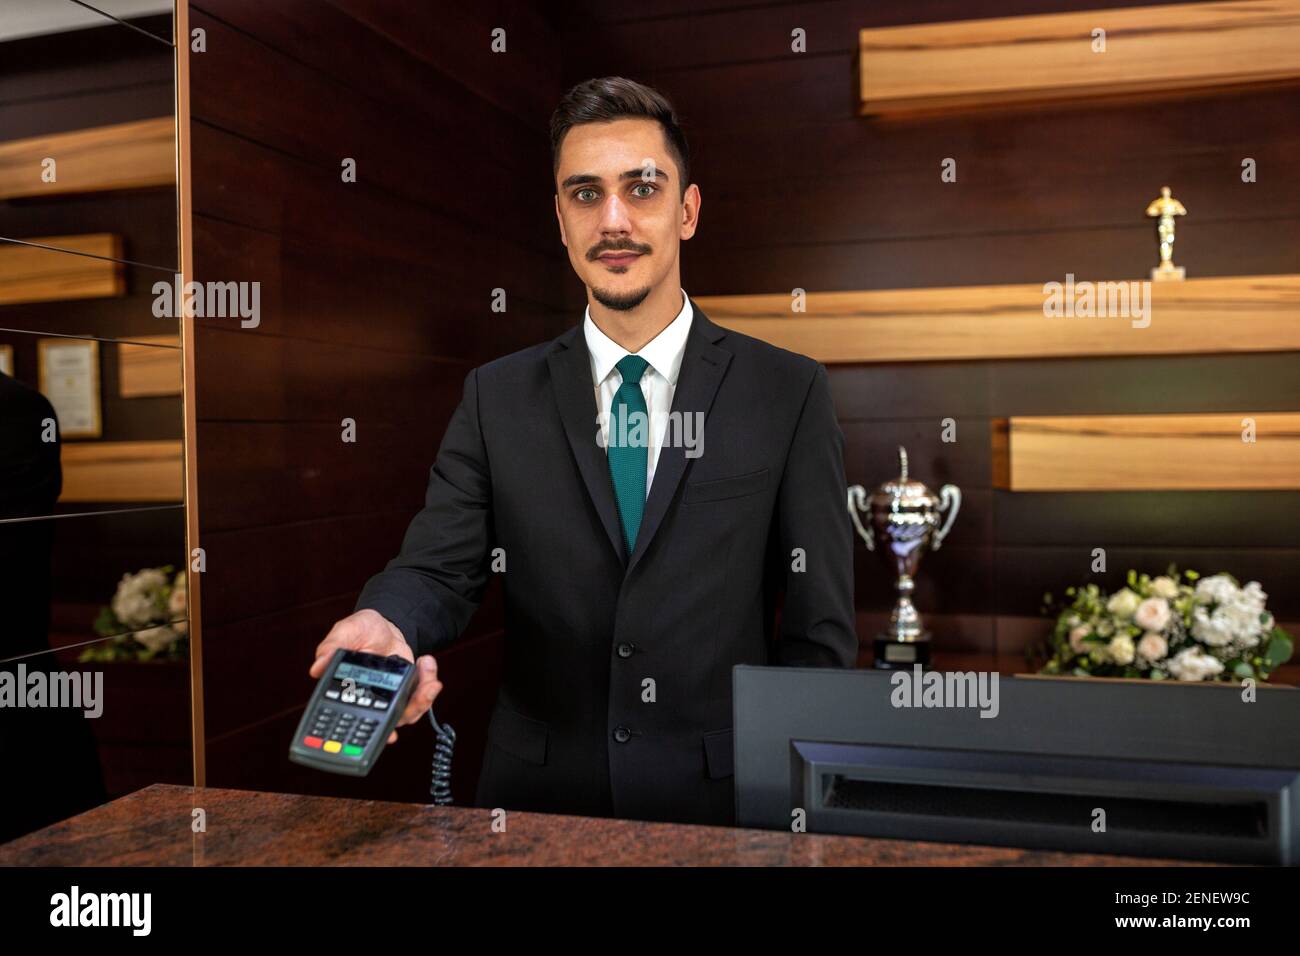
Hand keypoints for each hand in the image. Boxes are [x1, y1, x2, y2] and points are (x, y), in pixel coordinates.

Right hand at [310, 609, 442, 744]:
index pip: (355, 718)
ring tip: (431, 680)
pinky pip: (418, 698)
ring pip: (406, 714)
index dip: (371, 735)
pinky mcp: (406, 690)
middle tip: (420, 696)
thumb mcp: (345, 631)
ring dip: (423, 701)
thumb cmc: (361, 630)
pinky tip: (427, 666)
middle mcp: (369, 700)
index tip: (390, 736)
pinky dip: (428, 688)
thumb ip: (332, 646)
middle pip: (387, 721)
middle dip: (407, 713)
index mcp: (348, 690)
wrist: (384, 625)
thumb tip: (317, 667)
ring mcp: (389, 698)